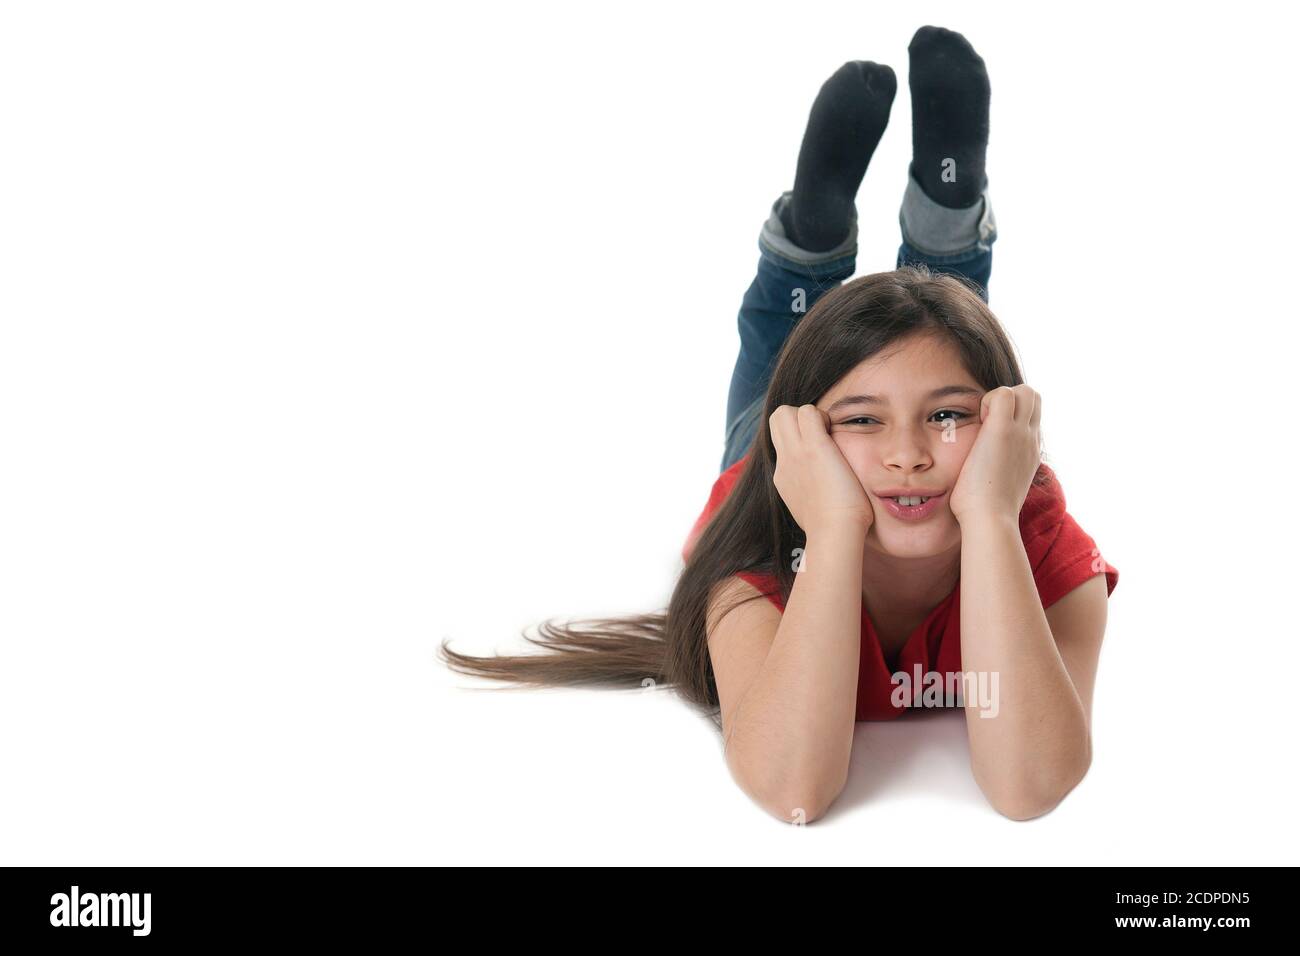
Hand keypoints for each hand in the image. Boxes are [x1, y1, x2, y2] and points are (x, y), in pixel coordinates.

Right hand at [769, 404, 874, 537]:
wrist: (833, 534)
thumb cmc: (832, 531)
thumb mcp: (811, 513)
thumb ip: (809, 498)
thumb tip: (819, 499)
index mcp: (784, 477)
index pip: (781, 441)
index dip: (798, 435)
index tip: (819, 450)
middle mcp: (784, 462)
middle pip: (775, 420)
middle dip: (797, 418)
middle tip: (821, 434)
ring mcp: (795, 453)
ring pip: (784, 411)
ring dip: (809, 415)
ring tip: (828, 434)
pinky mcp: (813, 446)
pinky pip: (809, 411)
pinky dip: (823, 416)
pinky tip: (837, 435)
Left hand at [949, 385, 1042, 525]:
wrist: (991, 519)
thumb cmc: (986, 513)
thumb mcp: (998, 490)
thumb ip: (996, 476)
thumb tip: (981, 478)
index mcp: (1029, 453)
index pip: (1030, 418)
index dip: (1012, 415)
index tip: (990, 435)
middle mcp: (1030, 440)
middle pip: (1033, 399)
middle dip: (1010, 399)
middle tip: (986, 421)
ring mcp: (1020, 433)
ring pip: (1024, 391)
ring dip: (1000, 397)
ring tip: (982, 422)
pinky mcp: (1003, 430)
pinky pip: (1002, 393)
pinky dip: (986, 400)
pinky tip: (974, 423)